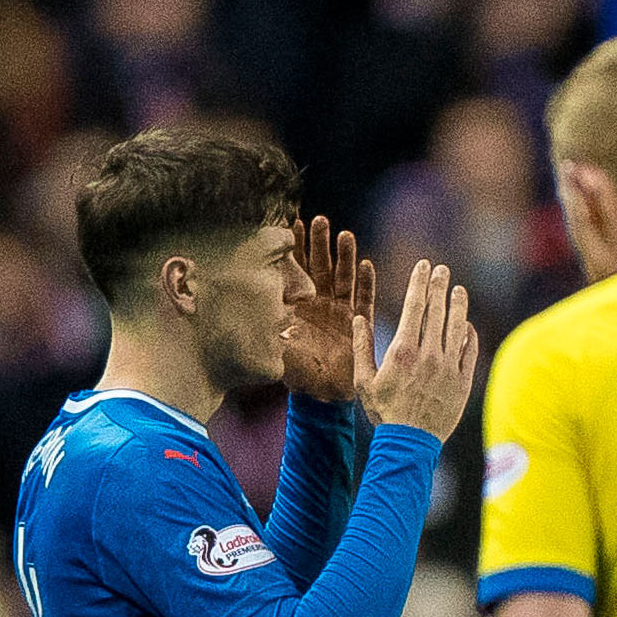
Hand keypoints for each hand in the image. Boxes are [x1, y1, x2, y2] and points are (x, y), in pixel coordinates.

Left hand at [283, 215, 375, 401]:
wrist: (322, 396)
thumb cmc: (296, 372)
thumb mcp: (273, 343)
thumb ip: (266, 323)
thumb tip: (249, 302)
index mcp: (298, 305)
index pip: (295, 268)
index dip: (293, 247)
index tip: (289, 223)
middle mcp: (320, 303)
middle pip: (321, 266)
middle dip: (319, 243)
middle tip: (317, 220)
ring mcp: (342, 312)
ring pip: (343, 278)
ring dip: (344, 256)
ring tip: (343, 234)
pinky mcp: (359, 324)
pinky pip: (364, 300)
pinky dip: (366, 283)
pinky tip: (366, 264)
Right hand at [360, 259, 478, 438]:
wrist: (410, 442)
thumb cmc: (383, 412)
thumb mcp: (363, 380)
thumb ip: (361, 347)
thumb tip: (358, 318)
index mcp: (402, 350)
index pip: (414, 306)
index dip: (420, 282)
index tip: (423, 266)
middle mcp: (428, 354)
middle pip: (437, 310)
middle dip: (439, 285)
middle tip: (441, 269)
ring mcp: (448, 367)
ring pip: (457, 326)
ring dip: (458, 304)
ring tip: (458, 289)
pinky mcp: (463, 381)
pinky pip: (469, 350)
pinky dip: (469, 334)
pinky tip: (467, 323)